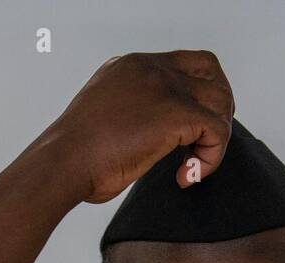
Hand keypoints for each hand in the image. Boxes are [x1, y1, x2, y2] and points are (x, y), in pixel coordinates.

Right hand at [42, 51, 234, 204]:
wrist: (63, 163)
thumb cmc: (76, 156)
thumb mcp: (107, 119)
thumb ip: (135, 114)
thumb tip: (157, 136)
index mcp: (132, 67)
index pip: (187, 64)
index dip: (200, 95)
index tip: (192, 131)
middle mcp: (150, 68)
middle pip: (212, 73)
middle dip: (218, 111)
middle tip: (201, 146)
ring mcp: (163, 87)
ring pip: (220, 101)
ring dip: (214, 138)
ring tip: (189, 166)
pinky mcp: (174, 113)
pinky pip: (217, 131)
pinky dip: (210, 159)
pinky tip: (184, 176)